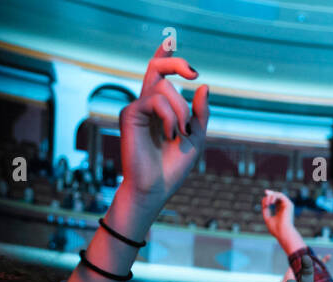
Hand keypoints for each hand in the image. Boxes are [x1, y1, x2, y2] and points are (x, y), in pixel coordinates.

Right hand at [118, 43, 209, 208]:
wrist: (155, 188)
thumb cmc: (173, 167)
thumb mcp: (195, 137)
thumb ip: (201, 113)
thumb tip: (204, 84)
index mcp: (160, 108)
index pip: (160, 76)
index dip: (164, 56)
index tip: (170, 41)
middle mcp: (146, 104)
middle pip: (157, 68)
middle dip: (176, 63)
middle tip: (193, 73)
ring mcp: (136, 108)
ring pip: (164, 88)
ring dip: (181, 109)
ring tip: (181, 133)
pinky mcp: (129, 114)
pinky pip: (156, 101)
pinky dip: (170, 117)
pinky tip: (171, 135)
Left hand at [261, 189, 295, 238]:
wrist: (282, 233)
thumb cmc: (276, 229)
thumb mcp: (267, 217)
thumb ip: (265, 209)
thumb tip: (264, 201)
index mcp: (280, 212)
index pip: (275, 202)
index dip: (269, 198)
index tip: (264, 200)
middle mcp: (285, 208)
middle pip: (277, 197)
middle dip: (270, 194)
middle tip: (265, 192)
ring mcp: (287, 206)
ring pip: (278, 195)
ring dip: (271, 196)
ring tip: (267, 203)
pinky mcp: (289, 204)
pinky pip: (280, 195)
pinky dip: (274, 196)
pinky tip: (270, 202)